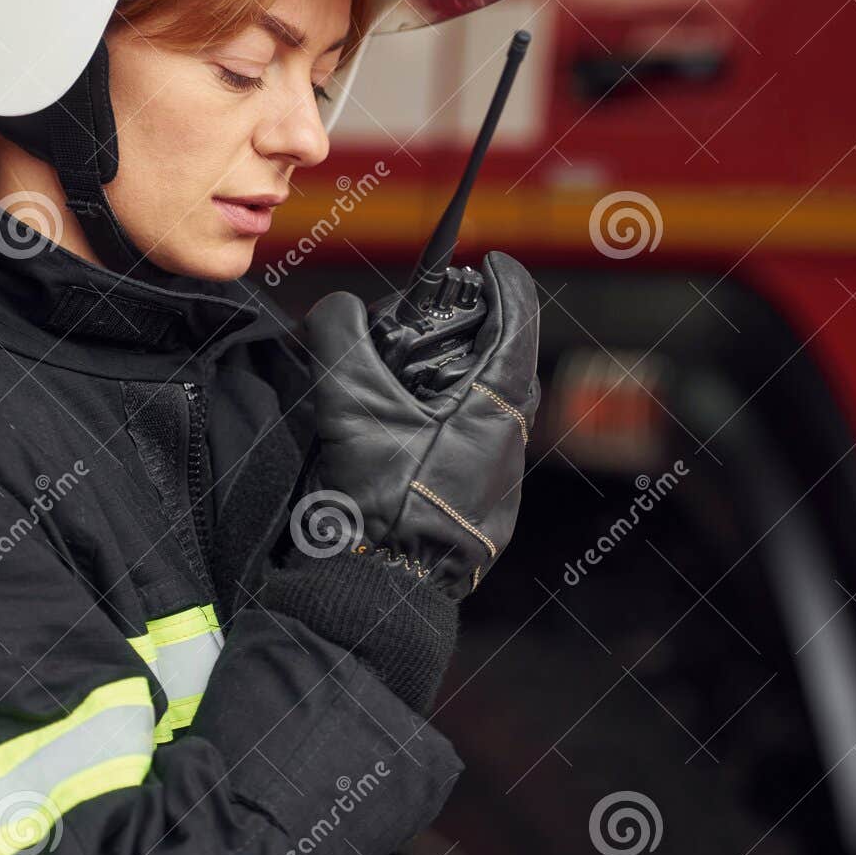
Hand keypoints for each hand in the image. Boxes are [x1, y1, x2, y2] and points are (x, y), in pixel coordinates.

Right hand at [299, 250, 540, 595]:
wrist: (383, 592)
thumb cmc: (379, 499)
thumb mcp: (349, 407)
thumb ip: (340, 341)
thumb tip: (335, 307)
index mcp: (498, 407)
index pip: (520, 323)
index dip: (509, 283)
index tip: (492, 262)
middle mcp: (512, 442)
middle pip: (510, 367)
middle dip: (485, 333)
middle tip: (450, 312)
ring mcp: (501, 482)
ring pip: (493, 412)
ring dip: (466, 383)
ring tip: (422, 369)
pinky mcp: (483, 512)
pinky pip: (478, 451)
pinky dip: (454, 424)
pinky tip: (413, 431)